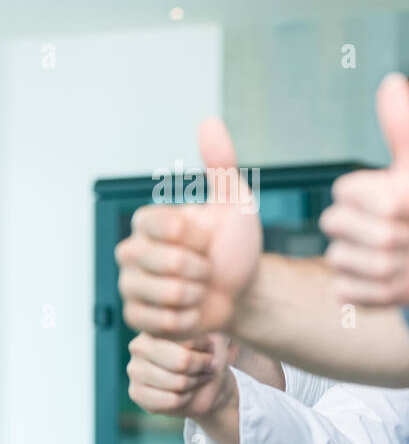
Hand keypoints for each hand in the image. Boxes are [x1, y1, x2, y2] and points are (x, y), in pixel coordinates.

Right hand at [116, 119, 262, 337]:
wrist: (243, 290)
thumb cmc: (235, 246)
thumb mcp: (235, 204)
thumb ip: (221, 166)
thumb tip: (210, 122)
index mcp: (148, 222)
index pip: (171, 228)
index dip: (201, 238)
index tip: (208, 240)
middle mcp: (130, 251)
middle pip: (172, 263)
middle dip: (204, 269)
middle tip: (207, 269)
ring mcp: (130, 286)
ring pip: (171, 294)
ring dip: (199, 295)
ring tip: (201, 288)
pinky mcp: (137, 318)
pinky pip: (167, 322)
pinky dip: (191, 318)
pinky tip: (194, 310)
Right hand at [126, 333, 236, 418]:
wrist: (207, 387)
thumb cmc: (209, 360)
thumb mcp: (214, 342)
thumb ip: (206, 337)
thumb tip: (204, 343)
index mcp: (157, 326)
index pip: (187, 339)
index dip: (206, 350)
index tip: (210, 351)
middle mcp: (139, 346)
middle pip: (182, 362)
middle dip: (201, 369)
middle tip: (206, 369)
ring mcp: (134, 370)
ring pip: (178, 383)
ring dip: (195, 383)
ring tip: (196, 379)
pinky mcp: (136, 393)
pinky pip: (171, 400)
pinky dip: (185, 399)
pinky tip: (183, 394)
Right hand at [320, 73, 408, 306]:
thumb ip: (401, 131)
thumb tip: (391, 79)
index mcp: (349, 191)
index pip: (360, 196)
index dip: (396, 205)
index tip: (407, 206)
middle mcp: (336, 223)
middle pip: (364, 234)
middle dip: (401, 238)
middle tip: (408, 235)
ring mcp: (338, 258)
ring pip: (366, 266)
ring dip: (397, 267)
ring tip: (402, 259)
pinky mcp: (345, 291)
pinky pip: (359, 294)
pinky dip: (387, 291)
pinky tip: (393, 282)